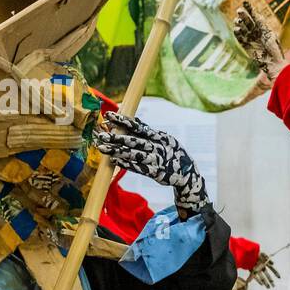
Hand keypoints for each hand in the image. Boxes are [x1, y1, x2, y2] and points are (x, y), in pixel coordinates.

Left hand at [94, 114, 208, 215]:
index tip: (109, 115)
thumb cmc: (172, 153)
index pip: (138, 126)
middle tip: (102, 135)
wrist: (187, 173)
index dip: (123, 121)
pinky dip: (127, 164)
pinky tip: (115, 161)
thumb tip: (135, 120)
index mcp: (158, 136)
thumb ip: (149, 131)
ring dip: (117, 151)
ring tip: (102, 148)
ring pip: (134, 154)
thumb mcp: (165, 139)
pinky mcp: (156, 172)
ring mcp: (156, 160)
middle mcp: (157, 147)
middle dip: (116, 137)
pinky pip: (139, 168)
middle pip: (133, 140)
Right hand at [233, 1, 285, 88]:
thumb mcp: (268, 33)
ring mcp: (251, 38)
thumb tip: (256, 13)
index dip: (249, 9)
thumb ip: (261, 24)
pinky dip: (237, 33)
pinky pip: (240, 38)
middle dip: (243, 15)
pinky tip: (236, 29)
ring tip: (238, 21)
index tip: (245, 2)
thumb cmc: (274, 47)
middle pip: (247, 21)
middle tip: (239, 11)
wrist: (273, 62)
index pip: (254, 16)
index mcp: (263, 27)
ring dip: (239, 23)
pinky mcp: (246, 46)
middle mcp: (256, 32)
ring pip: (242, 28)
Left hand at [248, 252, 279, 288]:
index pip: (272, 269)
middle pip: (267, 275)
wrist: (247, 253)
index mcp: (265, 263)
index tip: (279, 277)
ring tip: (268, 287)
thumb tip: (273, 263)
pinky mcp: (252, 271)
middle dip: (270, 281)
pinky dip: (258, 280)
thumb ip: (267, 258)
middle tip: (273, 286)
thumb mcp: (262, 254)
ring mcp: (257, 269)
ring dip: (265, 282)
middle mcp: (262, 267)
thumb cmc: (255, 252)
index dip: (275, 273)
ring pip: (262, 277)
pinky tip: (261, 284)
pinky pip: (256, 276)